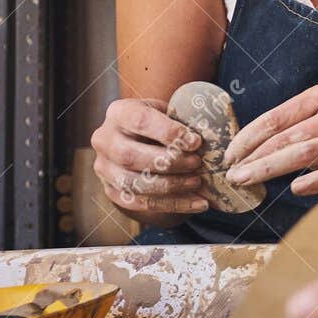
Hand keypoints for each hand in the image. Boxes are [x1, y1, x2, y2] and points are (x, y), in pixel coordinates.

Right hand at [90, 98, 206, 226]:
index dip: (168, 132)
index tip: (195, 142)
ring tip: (198, 183)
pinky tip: (197, 203)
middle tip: (197, 164)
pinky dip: (172, 205)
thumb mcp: (169, 112)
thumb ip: (184, 118)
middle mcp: (104, 140)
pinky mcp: (112, 191)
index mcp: (118, 113)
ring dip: (170, 186)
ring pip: (133, 183)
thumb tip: (213, 131)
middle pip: (131, 156)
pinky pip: (140, 203)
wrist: (141, 139)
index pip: (140, 121)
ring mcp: (104, 168)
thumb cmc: (161, 123)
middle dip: (169, 162)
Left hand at [224, 83, 317, 196]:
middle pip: (286, 137)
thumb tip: (243, 150)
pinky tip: (294, 189)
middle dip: (253, 158)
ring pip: (303, 154)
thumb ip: (291, 126)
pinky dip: (312, 182)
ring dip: (269, 169)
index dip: (248, 138)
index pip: (276, 117)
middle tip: (232, 174)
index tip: (229, 155)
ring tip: (246, 181)